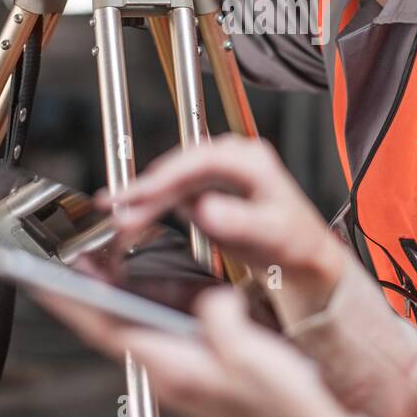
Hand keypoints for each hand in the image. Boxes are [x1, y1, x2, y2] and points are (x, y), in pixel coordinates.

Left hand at [33, 284, 348, 416]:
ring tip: (93, 261)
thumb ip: (221, 319)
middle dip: (82, 290)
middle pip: (110, 324)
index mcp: (173, 367)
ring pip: (133, 324)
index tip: (38, 275)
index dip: (68, 300)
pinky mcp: (199, 366)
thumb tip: (210, 300)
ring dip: (111, 293)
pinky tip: (148, 285)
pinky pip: (160, 327)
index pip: (102, 327)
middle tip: (60, 256)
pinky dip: (146, 302)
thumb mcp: (250, 355)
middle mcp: (170, 371)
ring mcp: (183, 370)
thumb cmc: (283, 408)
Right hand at [94, 135, 349, 324]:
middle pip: (179, 169)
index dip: (169, 175)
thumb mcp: (273, 233)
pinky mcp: (206, 190)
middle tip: (116, 205)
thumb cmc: (295, 242)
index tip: (145, 192)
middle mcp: (232, 160)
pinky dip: (152, 207)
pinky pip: (172, 195)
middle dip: (146, 189)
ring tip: (116, 214)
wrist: (301, 258)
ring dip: (143, 200)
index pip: (201, 159)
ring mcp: (217, 175)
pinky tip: (133, 217)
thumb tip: (206, 208)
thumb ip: (240, 222)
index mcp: (250, 160)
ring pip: (171, 182)